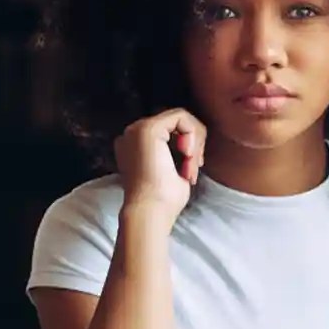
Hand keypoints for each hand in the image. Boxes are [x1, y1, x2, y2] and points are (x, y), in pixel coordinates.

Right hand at [113, 108, 206, 228]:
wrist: (150, 211)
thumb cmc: (162, 201)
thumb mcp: (173, 172)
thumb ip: (177, 154)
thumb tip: (194, 145)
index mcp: (135, 145)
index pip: (170, 131)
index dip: (188, 146)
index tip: (191, 171)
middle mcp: (133, 134)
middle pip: (176, 123)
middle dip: (194, 144)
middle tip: (193, 169)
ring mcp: (138, 129)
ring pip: (181, 118)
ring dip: (195, 142)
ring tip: (190, 167)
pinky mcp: (149, 128)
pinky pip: (182, 117)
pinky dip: (193, 135)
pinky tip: (187, 155)